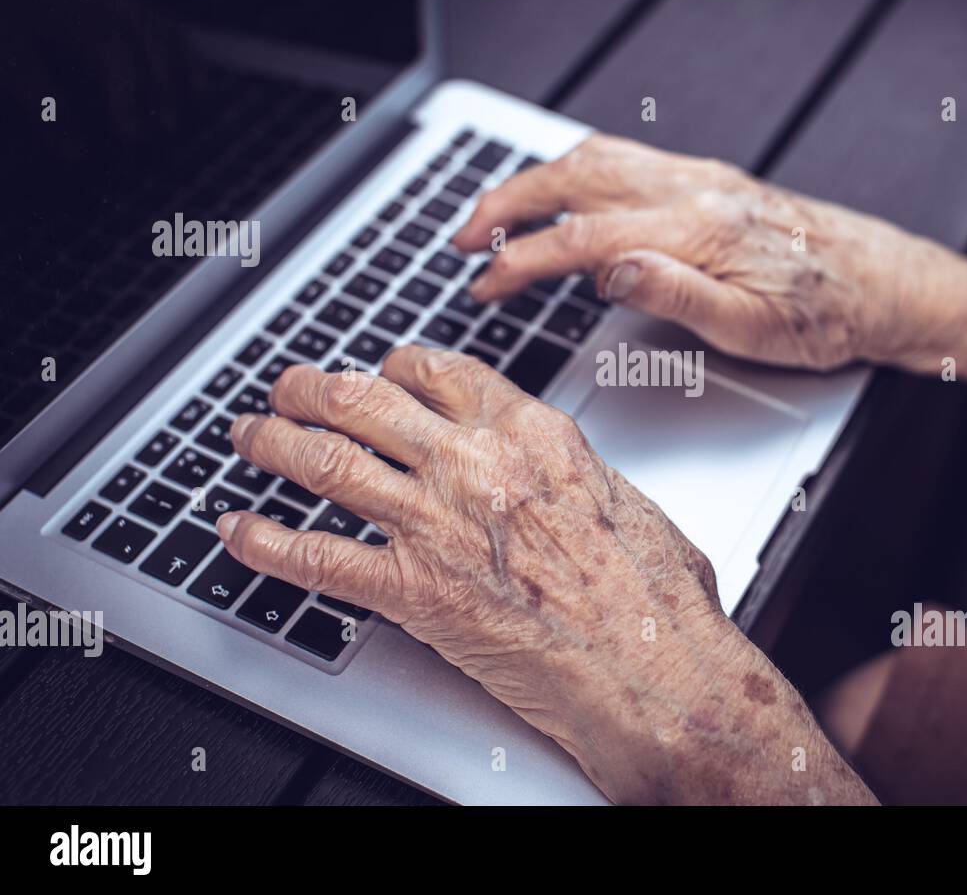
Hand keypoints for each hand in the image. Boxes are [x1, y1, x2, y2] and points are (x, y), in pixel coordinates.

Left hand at [214, 347, 872, 802]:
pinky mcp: (416, 591)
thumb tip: (568, 480)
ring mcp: (440, 524)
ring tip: (249, 437)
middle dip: (314, 389)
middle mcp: (478, 465)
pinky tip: (238, 533)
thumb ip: (576, 477)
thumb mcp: (624, 501)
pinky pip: (318, 557)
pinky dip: (265, 544)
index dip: (392, 365)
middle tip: (290, 388)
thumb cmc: (657, 599)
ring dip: (275, 445)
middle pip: (368, 402)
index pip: (442, 371)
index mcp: (534, 435)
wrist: (658, 670)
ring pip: (330, 462)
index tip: (376, 370)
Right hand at [458, 134, 966, 370]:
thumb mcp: (757, 330)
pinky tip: (563, 188)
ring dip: (534, 181)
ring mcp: (700, 178)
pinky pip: (626, 157)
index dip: (522, 262)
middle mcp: (694, 190)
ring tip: (493, 212)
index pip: (584, 238)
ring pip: (597, 158)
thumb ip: (679, 297)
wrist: (882, 282)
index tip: (483, 287)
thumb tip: (610, 270)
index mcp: (699, 231)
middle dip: (506, 206)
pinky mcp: (708, 180)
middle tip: (461, 240)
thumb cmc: (827, 314)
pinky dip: (575, 168)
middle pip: (576, 179)